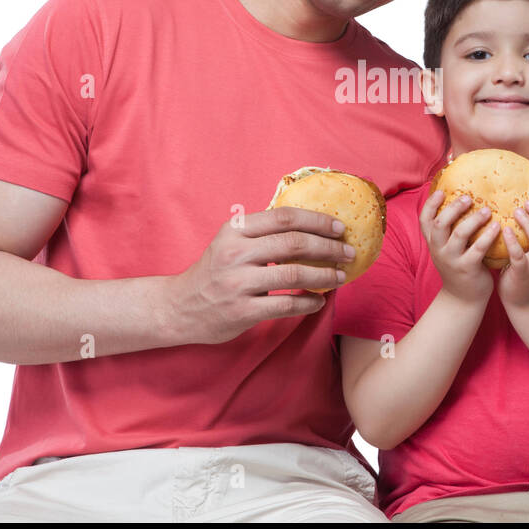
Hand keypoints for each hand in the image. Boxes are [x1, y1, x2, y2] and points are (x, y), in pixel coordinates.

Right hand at [172, 206, 356, 343]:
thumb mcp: (231, 242)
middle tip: (348, 252)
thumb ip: (262, 232)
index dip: (317, 220)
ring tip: (340, 277)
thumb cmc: (214, 271)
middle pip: (294, 243)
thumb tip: (313, 226)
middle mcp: (235, 253)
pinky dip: (308, 302)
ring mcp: (238, 283)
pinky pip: (286, 304)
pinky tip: (319, 301)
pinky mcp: (242, 311)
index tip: (339, 227)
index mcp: (236, 230)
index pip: (285, 217)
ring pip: (294, 273)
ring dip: (325, 275)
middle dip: (328, 247)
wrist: (179, 307)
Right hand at [420, 190, 501, 303]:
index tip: (441, 191)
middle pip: (440, 223)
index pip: (424, 219)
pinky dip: (488, 236)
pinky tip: (498, 226)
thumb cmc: (458, 265)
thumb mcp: (447, 248)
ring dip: (474, 220)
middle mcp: (438, 249)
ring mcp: (451, 259)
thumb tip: (462, 200)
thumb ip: (450, 230)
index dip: (430, 204)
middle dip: (454, 208)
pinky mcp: (467, 268)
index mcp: (432, 242)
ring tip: (487, 210)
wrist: (462, 298)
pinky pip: (478, 249)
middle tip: (468, 198)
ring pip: (460, 234)